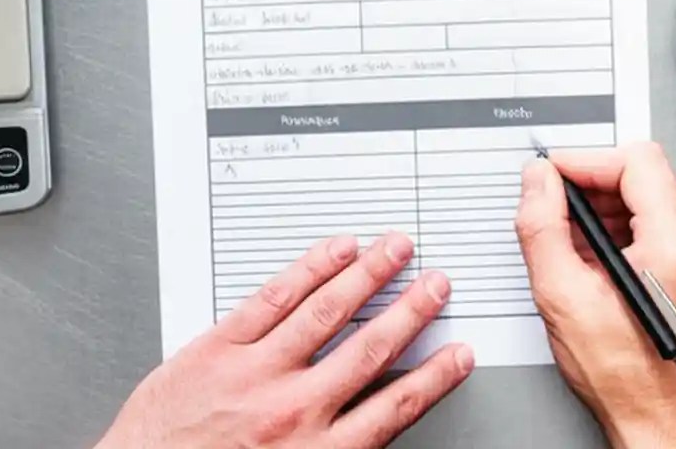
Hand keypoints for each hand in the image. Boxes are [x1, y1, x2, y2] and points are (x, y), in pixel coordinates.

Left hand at [97, 232, 473, 448]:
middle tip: (436, 285)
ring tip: (396, 251)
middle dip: (412, 312)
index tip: (458, 355)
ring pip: (327, 312)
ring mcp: (256, 374)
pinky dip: (310, 269)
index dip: (435, 376)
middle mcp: (293, 412)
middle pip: (371, 349)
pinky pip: (273, 297)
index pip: (395, 406)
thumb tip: (367, 424)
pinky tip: (334, 252)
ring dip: (370, 276)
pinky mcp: (217, 348)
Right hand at [515, 144, 675, 448]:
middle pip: (650, 176)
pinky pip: (674, 223)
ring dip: (615, 212)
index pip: (636, 161)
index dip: (587, 162)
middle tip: (562, 215)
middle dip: (598, 189)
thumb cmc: (628, 379)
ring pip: (661, 197)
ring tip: (583, 249)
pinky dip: (636, 231)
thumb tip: (539, 181)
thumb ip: (542, 226)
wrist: (668, 424)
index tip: (556, 174)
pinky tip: (610, 262)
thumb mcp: (562, 298)